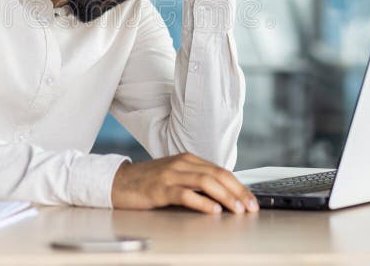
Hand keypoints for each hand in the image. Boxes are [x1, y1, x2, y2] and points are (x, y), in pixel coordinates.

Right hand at [111, 153, 257, 213]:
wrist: (118, 181)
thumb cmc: (148, 181)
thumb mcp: (175, 176)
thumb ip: (195, 181)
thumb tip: (222, 196)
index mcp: (188, 160)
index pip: (220, 171)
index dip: (239, 186)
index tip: (251, 200)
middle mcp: (182, 164)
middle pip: (217, 175)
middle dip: (238, 192)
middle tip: (251, 207)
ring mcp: (170, 175)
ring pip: (206, 182)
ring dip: (226, 197)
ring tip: (237, 209)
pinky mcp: (160, 189)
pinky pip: (185, 194)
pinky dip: (202, 202)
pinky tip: (212, 210)